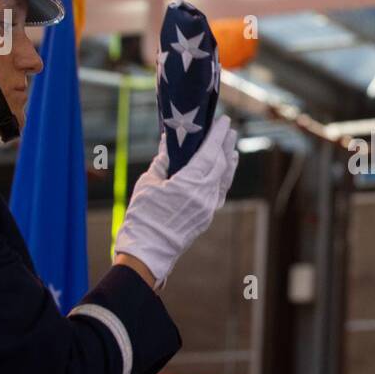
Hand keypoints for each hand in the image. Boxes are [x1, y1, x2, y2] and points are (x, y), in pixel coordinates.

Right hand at [113, 115, 238, 287]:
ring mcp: (208, 208)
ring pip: (224, 180)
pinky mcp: (206, 217)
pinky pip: (220, 193)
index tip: (224, 121)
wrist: (147, 252)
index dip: (217, 136)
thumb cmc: (142, 216)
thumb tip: (168, 145)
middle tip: (228, 130)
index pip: (209, 153)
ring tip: (232, 149)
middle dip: (225, 145)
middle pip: (221, 165)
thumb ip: (162, 163)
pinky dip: (224, 179)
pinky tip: (224, 173)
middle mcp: (205, 195)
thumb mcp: (148, 184)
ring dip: (229, 162)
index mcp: (190, 183)